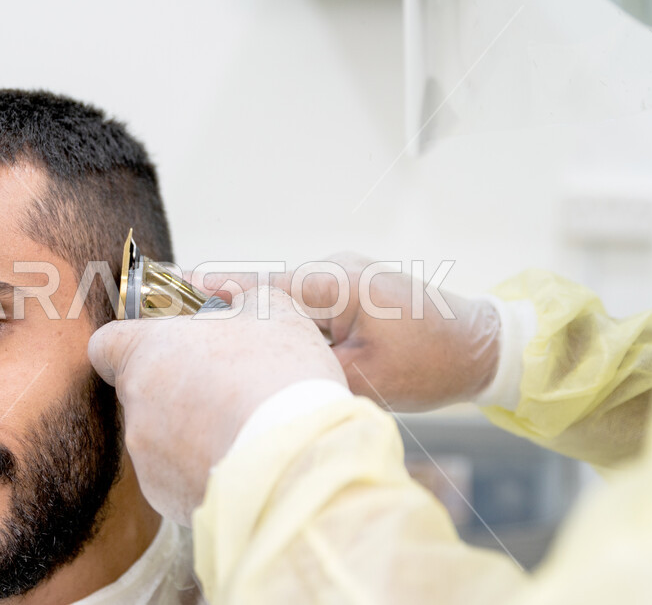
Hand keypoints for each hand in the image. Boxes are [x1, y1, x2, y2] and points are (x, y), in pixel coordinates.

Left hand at [88, 286, 344, 523]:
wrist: (296, 462)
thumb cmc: (280, 378)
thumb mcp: (272, 310)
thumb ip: (237, 298)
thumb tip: (229, 299)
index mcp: (147, 352)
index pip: (106, 344)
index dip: (132, 344)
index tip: (162, 346)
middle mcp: (136, 405)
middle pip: (141, 393)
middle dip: (175, 390)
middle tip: (224, 388)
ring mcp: (146, 456)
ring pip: (161, 438)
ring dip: (191, 432)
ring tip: (242, 430)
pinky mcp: (165, 496)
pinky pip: (178, 476)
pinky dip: (202, 470)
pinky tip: (242, 462)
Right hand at [194, 254, 500, 411]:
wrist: (483, 348)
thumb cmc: (434, 363)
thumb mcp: (369, 379)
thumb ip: (312, 372)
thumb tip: (265, 376)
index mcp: (338, 285)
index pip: (262, 287)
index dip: (213, 288)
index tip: (168, 285)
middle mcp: (335, 272)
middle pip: (264, 291)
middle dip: (223, 306)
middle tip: (172, 316)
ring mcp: (343, 279)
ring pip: (284, 303)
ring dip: (254, 322)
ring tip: (210, 342)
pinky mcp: (350, 294)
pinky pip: (304, 309)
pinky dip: (281, 327)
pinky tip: (261, 350)